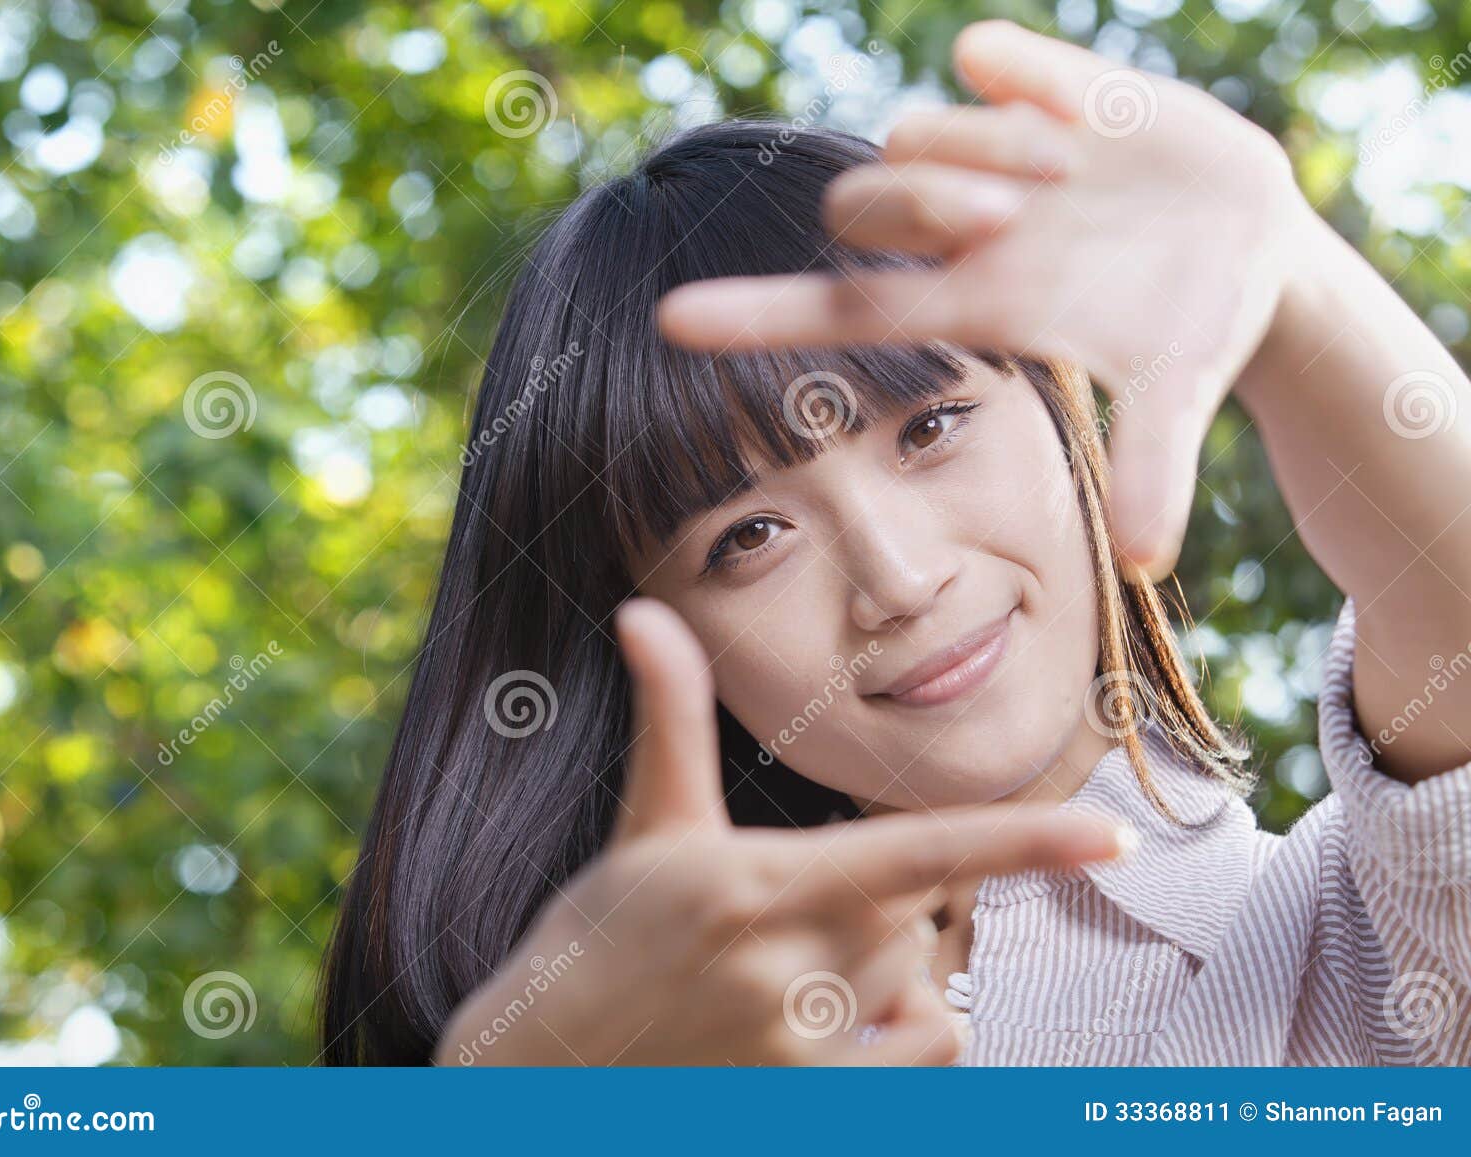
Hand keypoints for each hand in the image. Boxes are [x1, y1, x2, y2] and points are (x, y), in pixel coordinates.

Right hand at [434, 597, 1130, 1065]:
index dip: (1021, 843)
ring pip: (924, 985)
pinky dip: (905, 1036)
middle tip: (789, 919)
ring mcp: (801, 1051)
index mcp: (757, 883)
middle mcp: (788, 968)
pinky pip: (925, 1052)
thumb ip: (671, 719)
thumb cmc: (597, 941)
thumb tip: (643, 613)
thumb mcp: (644, 830)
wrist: (540, 1074)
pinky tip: (828, 1033)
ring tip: (797, 982)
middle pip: (916, 914)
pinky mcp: (810, 1106)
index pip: (916, 854)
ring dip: (893, 977)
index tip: (1112, 838)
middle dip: (877, 908)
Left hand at [657, 20, 1305, 577]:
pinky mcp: (1038, 85)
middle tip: (1017, 218)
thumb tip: (1149, 561)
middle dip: (922, 203)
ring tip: (1072, 173)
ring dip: (991, 149)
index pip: (838, 312)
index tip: (668, 324)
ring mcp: (990, 154)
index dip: (754, 318)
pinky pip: (986, 58)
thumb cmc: (1191, 327)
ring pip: (916, 132)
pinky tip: (1079, 114)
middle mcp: (959, 229)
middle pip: (859, 204)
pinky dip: (1023, 77)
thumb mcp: (1172, 393)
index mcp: (972, 303)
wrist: (1248, 238)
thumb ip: (1152, 466)